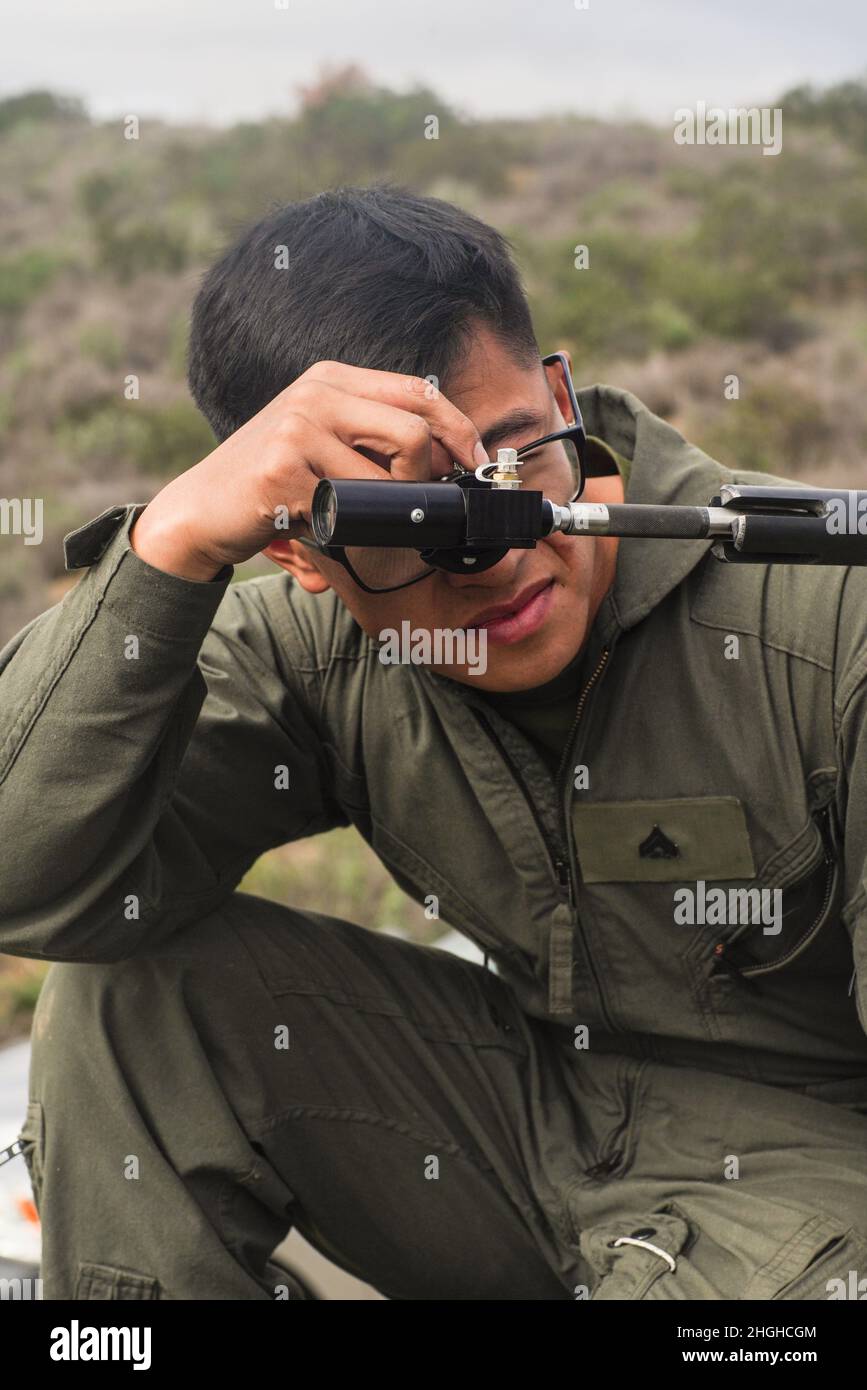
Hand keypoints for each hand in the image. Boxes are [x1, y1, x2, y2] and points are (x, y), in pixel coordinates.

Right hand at [130, 361, 488, 580]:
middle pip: (414, 432)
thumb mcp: (323, 441)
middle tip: (411, 504)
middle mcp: (317, 392)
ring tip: (348, 516)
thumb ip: (374, 437)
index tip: (478, 464)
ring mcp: (298, 427)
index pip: (419, 391)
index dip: (459, 430)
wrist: (201, 509)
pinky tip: (313, 523)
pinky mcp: (285, 469)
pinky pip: (350, 508)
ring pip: (386, 479)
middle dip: (426, 479)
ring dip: (382, 513)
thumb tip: (448, 458)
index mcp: (332, 377)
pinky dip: (345, 529)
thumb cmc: (272, 482)